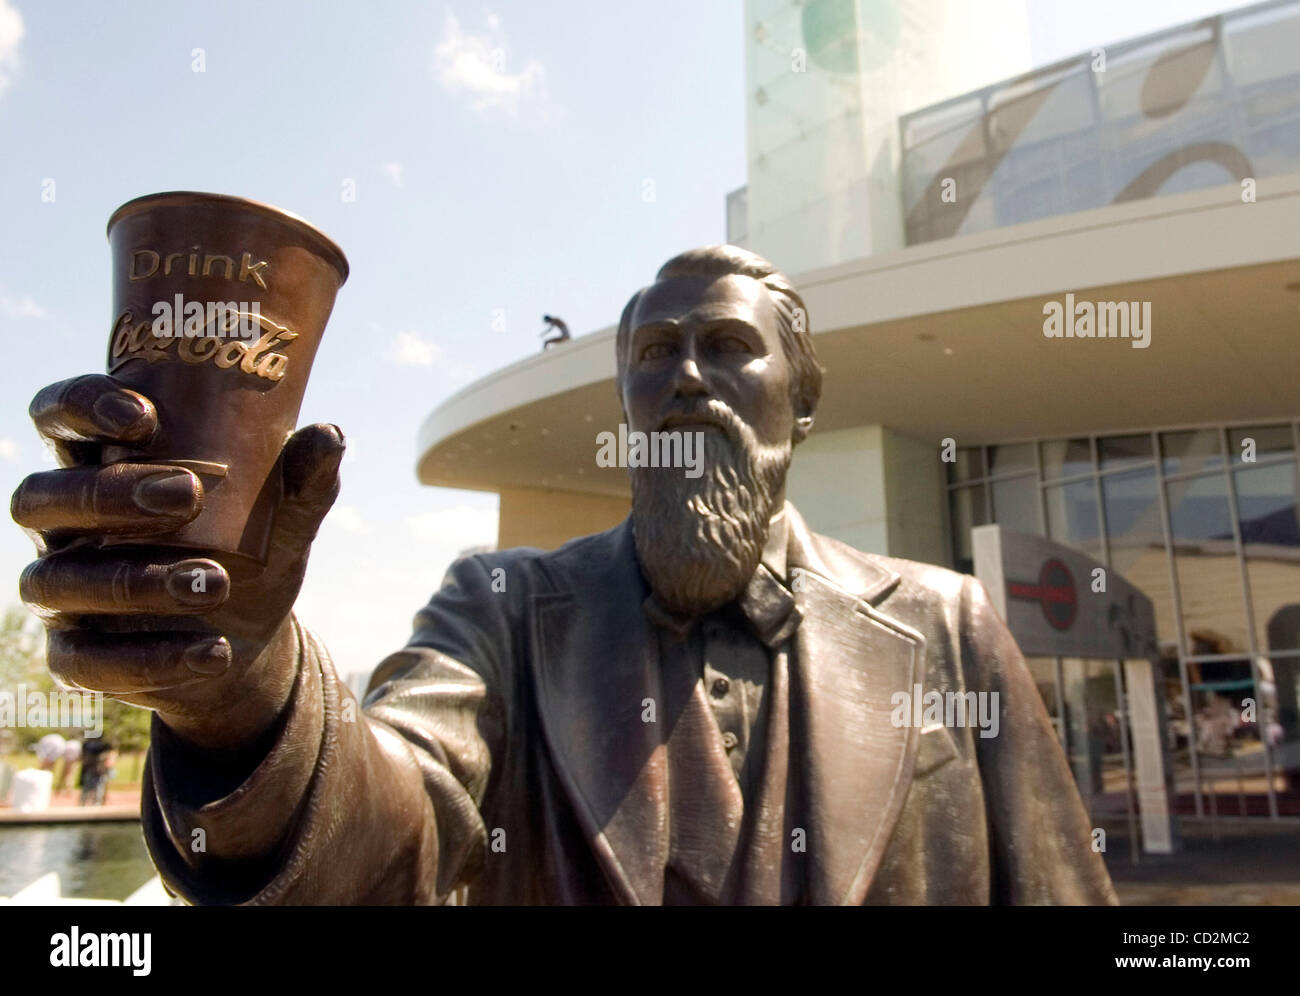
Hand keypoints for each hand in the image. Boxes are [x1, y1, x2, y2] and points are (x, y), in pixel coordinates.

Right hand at [11, 373, 344, 750]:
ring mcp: (63, 592)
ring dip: (138, 581)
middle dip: (110, 493)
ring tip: (216, 582)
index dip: (83, 407)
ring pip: (61, 581)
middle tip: (189, 493)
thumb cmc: (249, 552)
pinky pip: (88, 662)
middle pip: (44, 496)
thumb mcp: (282, 514)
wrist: (249, 640)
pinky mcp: (75, 657)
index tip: (143, 416)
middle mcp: (67, 525)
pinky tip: (214, 651)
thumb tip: (329, 435)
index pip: (59, 416)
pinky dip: (153, 658)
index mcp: (102, 465)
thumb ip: (302, 478)